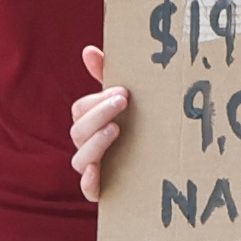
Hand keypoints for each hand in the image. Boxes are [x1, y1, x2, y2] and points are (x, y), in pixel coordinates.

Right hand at [69, 45, 125, 203]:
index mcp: (90, 123)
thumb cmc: (138, 125)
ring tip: (116, 130)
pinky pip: (88, 190)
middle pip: (78, 130)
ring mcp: (94, 168)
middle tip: (123, 101)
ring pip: (80, 158)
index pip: (81, 109)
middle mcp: (87, 145)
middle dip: (99, 114)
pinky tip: (96, 172)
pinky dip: (89, 182)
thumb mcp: (126, 101)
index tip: (124, 91)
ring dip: (95, 143)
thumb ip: (107, 76)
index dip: (98, 100)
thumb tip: (89, 50)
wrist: (161, 163)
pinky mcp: (103, 189)